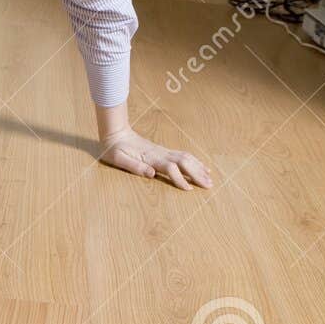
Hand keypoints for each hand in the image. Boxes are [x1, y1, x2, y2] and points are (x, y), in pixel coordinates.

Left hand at [98, 127, 213, 189]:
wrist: (116, 133)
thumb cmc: (114, 149)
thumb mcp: (118, 159)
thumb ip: (134, 167)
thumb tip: (152, 174)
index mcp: (151, 158)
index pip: (171, 168)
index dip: (180, 179)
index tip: (189, 189)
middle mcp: (160, 153)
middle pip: (184, 162)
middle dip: (197, 174)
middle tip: (209, 186)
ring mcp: (163, 151)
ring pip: (187, 158)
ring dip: (199, 168)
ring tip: (210, 178)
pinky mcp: (164, 151)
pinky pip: (184, 155)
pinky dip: (195, 161)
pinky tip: (202, 167)